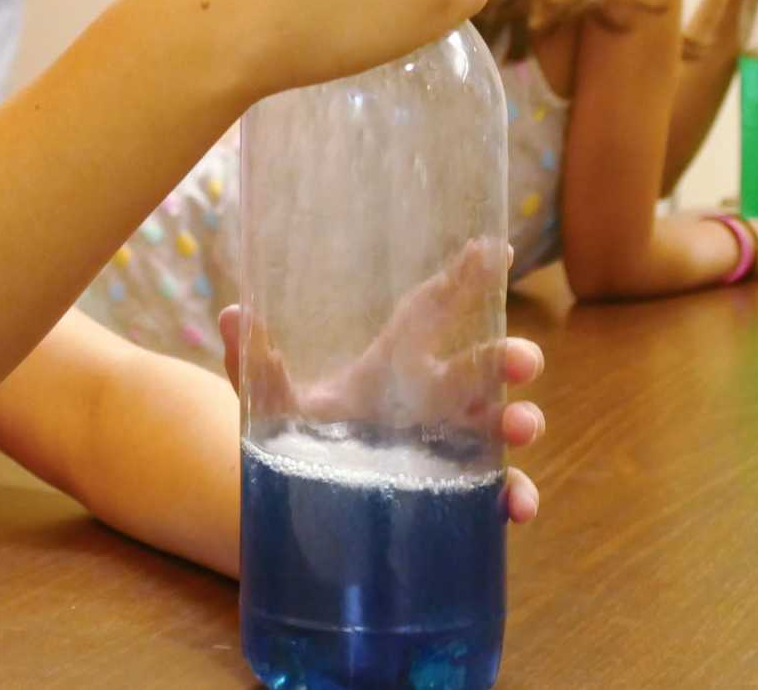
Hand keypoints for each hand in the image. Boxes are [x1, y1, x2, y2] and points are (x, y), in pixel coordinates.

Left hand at [217, 302, 545, 522]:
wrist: (297, 507)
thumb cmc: (296, 441)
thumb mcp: (272, 402)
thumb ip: (254, 362)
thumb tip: (233, 313)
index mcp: (395, 365)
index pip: (432, 312)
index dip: (462, 279)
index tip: (492, 248)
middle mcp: (432, 400)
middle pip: (481, 369)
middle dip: (508, 358)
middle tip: (524, 358)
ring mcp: (448, 447)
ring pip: (498, 428)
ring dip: (520, 423)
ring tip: (523, 427)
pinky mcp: (453, 494)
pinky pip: (492, 494)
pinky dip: (513, 498)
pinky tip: (516, 508)